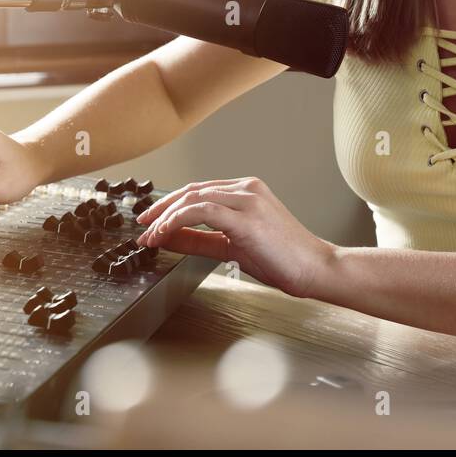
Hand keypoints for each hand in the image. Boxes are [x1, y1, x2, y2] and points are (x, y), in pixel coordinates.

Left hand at [134, 176, 332, 298]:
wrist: (314, 268)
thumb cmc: (281, 259)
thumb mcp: (232, 246)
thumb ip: (200, 238)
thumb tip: (167, 237)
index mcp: (247, 190)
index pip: (199, 191)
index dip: (169, 205)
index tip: (149, 223)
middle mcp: (247, 188)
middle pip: (191, 191)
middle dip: (160, 209)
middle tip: (141, 227)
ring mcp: (248, 200)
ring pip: (193, 198)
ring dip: (165, 217)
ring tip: (150, 236)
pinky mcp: (247, 218)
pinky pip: (202, 211)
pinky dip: (177, 221)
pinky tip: (164, 234)